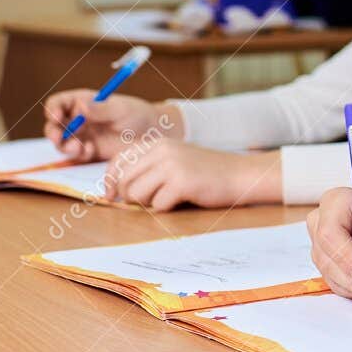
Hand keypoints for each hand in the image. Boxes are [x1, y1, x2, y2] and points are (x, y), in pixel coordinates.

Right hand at [43, 90, 179, 162]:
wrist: (154, 136)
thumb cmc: (139, 116)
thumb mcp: (121, 110)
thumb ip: (100, 109)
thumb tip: (79, 105)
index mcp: (84, 102)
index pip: (59, 103)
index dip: (53, 109)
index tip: (56, 116)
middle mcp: (79, 119)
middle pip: (54, 124)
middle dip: (53, 132)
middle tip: (59, 139)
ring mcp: (83, 135)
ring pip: (61, 142)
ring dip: (65, 145)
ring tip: (79, 147)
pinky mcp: (89, 151)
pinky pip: (75, 154)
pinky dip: (78, 154)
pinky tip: (91, 151)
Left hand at [104, 140, 280, 210]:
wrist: (241, 174)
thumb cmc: (207, 172)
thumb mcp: (175, 159)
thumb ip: (149, 166)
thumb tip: (115, 188)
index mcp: (157, 143)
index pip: (118, 160)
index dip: (110, 180)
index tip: (111, 195)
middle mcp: (161, 150)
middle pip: (124, 180)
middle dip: (129, 196)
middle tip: (145, 201)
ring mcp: (171, 165)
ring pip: (136, 194)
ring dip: (148, 203)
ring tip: (167, 199)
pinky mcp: (181, 182)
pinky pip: (157, 205)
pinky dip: (167, 208)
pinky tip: (182, 201)